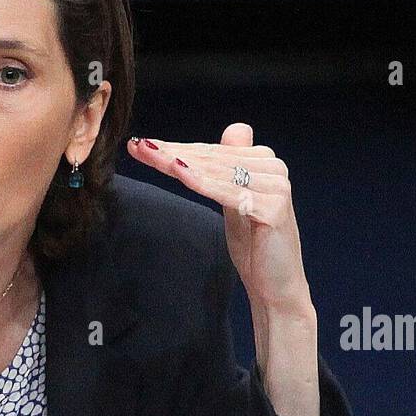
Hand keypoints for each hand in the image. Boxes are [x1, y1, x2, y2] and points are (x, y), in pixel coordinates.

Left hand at [128, 123, 310, 311]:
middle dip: (172, 153)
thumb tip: (233, 129)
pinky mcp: (273, 208)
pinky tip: (179, 171)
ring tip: (152, 155)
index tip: (142, 145)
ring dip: (180, 163)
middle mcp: (274, 169)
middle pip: (211, 159)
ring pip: (217, 172)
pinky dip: (202, 183)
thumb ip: (230, 171)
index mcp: (264, 163)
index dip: (176, 148)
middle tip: (139, 146)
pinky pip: (228, 193)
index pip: (212, 152)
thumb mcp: (236, 203)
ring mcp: (276, 187)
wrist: (276, 286)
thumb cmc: (253, 246)